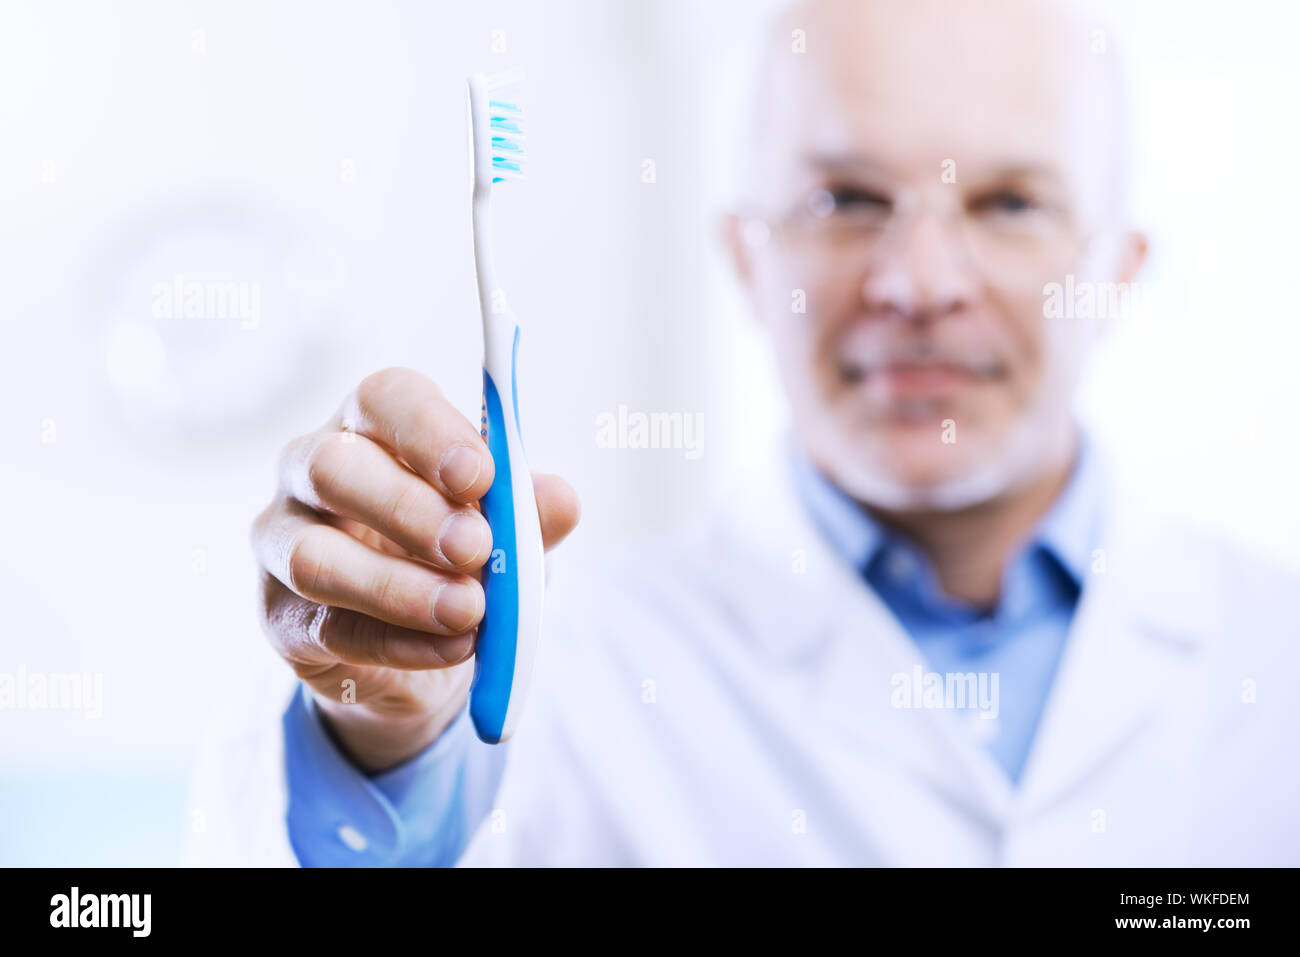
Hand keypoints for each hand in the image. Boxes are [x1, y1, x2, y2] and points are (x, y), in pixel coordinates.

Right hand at [252, 367, 579, 771]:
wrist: (419, 647)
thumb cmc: (459, 558)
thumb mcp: (507, 533)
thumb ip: (528, 515)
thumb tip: (560, 500)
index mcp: (371, 427)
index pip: (384, 399)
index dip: (429, 432)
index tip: (481, 477)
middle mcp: (310, 470)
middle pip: (332, 467)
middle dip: (410, 509)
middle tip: (476, 548)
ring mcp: (281, 543)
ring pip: (315, 556)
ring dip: (400, 587)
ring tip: (469, 610)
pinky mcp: (279, 616)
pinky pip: (329, 628)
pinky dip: (399, 642)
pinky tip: (453, 647)